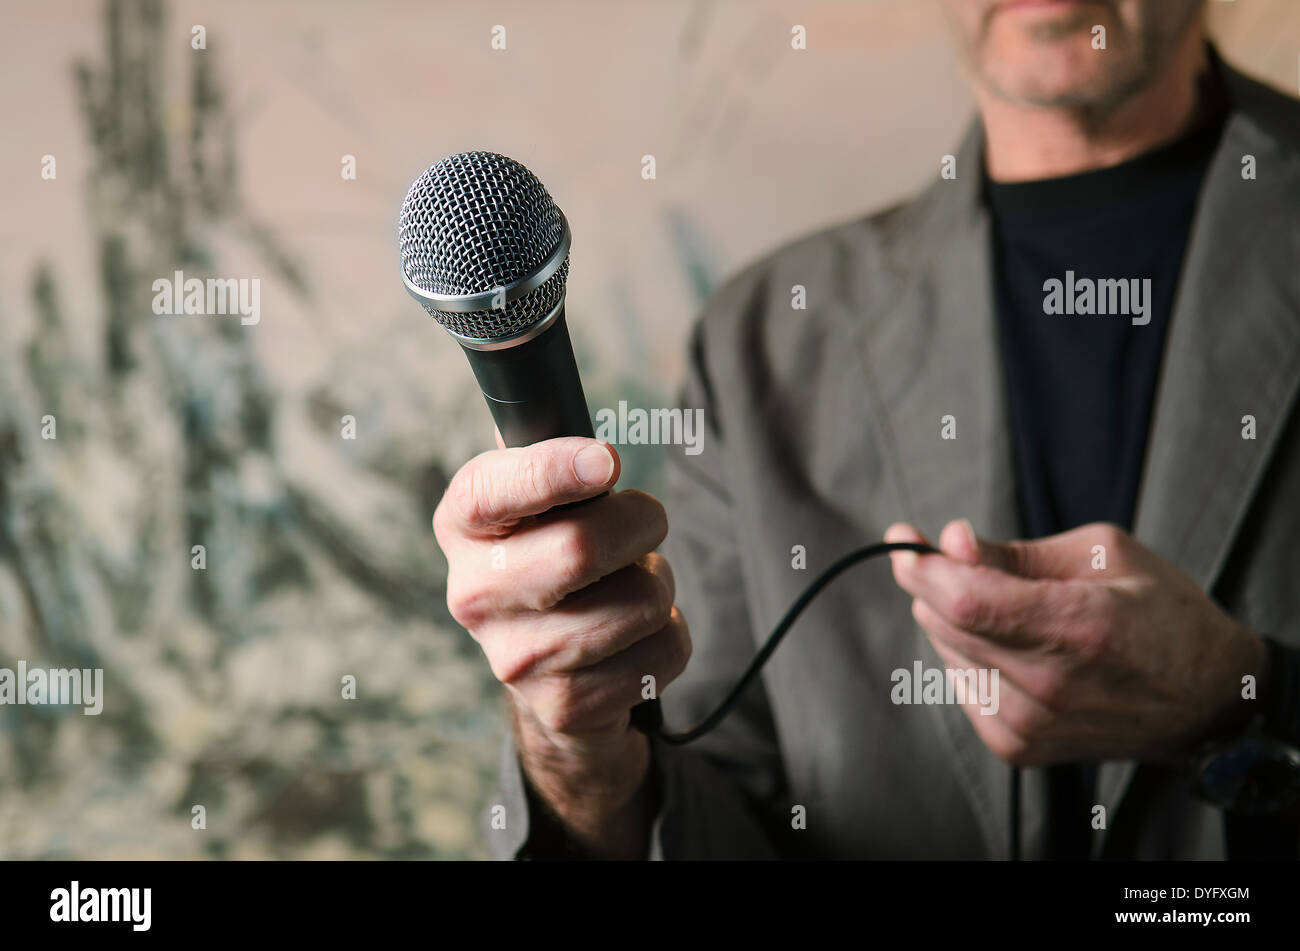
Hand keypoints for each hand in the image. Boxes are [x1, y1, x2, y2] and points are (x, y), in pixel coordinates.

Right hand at [433, 435, 690, 856]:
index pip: (490, 492)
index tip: (607, 462)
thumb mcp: (536, 499)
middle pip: (581, 546)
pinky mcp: (566, 703)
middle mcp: (475, 594)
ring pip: (641, 598)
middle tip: (643, 523)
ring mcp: (517, 657)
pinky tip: (633, 635)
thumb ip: (553, 455)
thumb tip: (584, 437)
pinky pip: (664, 648)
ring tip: (628, 585)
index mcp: (463, 527)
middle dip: (640, 522)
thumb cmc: (551, 556)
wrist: (547, 670)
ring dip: (659, 581)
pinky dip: (670, 632)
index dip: (553, 471)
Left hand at [884, 519, 1266, 766]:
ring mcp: (1031, 724)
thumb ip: (1015, 553)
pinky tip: (1005, 642)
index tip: (905, 539)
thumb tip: (949, 542)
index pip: (966, 601)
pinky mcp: (1017, 746)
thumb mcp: (1101, 553)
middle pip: (946, 623)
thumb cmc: (1160, 614)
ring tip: (1002, 603)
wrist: (1204, 698)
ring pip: (945, 651)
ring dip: (951, 617)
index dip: (925, 567)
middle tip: (946, 556)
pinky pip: (958, 682)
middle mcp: (1051, 685)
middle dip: (932, 581)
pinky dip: (966, 653)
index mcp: (1081, 627)